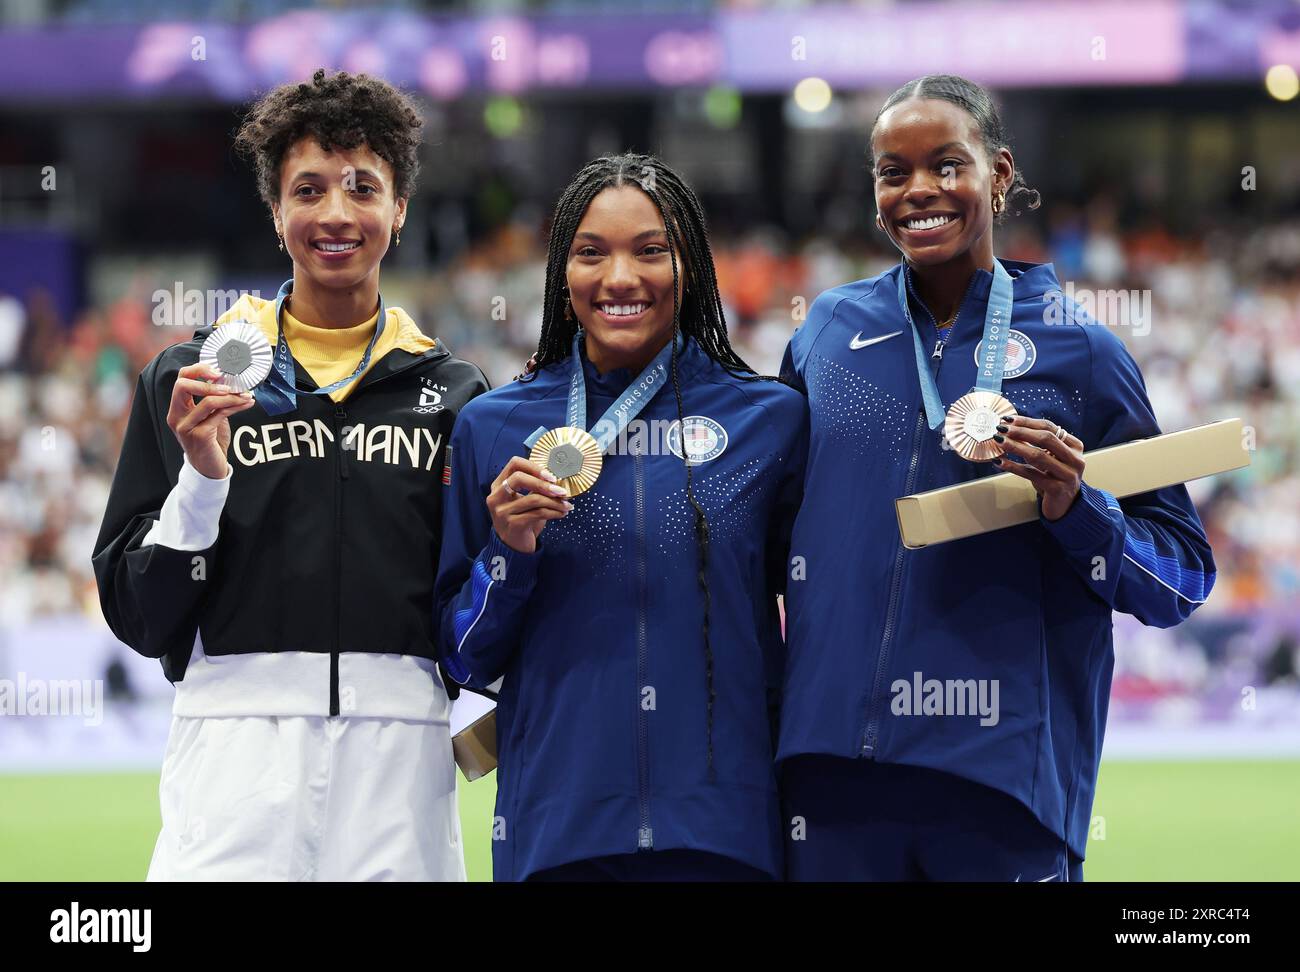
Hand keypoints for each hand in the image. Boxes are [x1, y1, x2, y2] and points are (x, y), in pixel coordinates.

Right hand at [166, 363, 256, 479]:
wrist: (209, 468)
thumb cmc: (210, 441)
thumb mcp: (209, 417)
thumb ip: (213, 401)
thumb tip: (231, 381)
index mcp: (177, 408)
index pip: (180, 380)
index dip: (197, 370)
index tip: (218, 371)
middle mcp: (177, 416)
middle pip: (182, 386)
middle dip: (207, 381)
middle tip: (229, 383)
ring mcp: (186, 427)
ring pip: (207, 401)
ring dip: (231, 396)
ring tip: (245, 395)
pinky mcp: (199, 436)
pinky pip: (219, 415)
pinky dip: (236, 406)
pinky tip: (247, 403)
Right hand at [487, 456, 572, 553]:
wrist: (513, 548)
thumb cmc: (522, 519)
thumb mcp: (524, 501)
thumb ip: (534, 488)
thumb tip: (558, 479)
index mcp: (498, 485)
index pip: (514, 464)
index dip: (533, 466)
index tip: (550, 476)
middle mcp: (496, 497)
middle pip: (519, 478)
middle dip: (544, 483)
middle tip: (561, 491)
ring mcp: (502, 511)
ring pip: (533, 498)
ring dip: (555, 501)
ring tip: (567, 505)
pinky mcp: (513, 524)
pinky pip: (538, 513)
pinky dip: (554, 512)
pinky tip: (562, 513)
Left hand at [991, 415, 1084, 521]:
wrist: (1065, 506)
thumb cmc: (1053, 477)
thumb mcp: (1048, 458)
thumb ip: (1035, 444)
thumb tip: (1010, 428)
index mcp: (1074, 446)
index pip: (1049, 427)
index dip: (1027, 422)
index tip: (1008, 419)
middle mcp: (1075, 459)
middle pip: (1046, 438)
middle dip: (1021, 431)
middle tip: (1001, 428)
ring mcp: (1068, 474)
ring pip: (1038, 455)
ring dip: (1016, 447)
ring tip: (999, 441)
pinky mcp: (1057, 489)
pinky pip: (1032, 474)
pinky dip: (1014, 467)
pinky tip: (1000, 462)